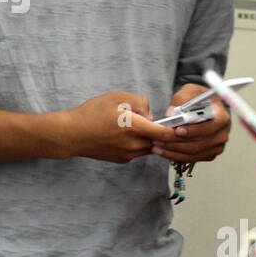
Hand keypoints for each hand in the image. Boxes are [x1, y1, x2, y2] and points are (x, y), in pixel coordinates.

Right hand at [63, 90, 178, 162]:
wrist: (71, 135)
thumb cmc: (91, 114)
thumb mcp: (116, 97)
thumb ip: (140, 102)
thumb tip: (150, 114)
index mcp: (133, 127)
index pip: (165, 134)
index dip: (177, 130)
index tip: (184, 125)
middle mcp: (133, 144)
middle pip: (159, 141)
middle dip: (161, 132)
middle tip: (158, 121)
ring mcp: (128, 154)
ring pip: (149, 147)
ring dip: (149, 137)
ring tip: (135, 125)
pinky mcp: (122, 159)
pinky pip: (138, 151)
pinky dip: (138, 143)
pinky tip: (124, 134)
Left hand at [148, 91, 229, 171]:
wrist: (203, 107)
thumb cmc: (198, 98)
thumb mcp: (190, 91)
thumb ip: (181, 99)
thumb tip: (171, 113)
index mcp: (221, 117)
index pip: (209, 127)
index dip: (193, 130)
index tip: (177, 130)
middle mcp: (221, 134)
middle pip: (199, 144)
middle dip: (176, 142)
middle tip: (159, 139)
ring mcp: (216, 146)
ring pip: (193, 153)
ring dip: (173, 151)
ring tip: (156, 146)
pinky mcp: (209, 154)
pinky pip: (192, 158)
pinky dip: (176, 155)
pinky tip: (164, 151)